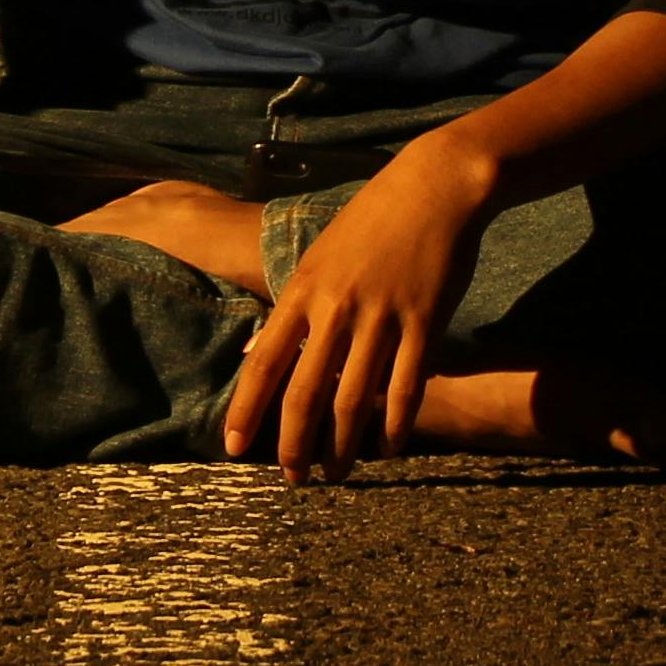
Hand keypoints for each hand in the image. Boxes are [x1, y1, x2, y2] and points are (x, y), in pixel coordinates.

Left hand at [220, 134, 492, 479]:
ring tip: (336, 473)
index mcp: (304, 290)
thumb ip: (291, 306)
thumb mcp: (318, 256)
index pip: (264, 362)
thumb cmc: (371, 221)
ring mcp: (382, 316)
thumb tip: (252, 352)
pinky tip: (387, 449)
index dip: (246, 410)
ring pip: (355, 400)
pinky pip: (406, 389)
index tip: (233, 447)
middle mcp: (337, 307)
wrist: (433, 188)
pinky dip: (395, 426)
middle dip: (293, 444)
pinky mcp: (425, 323)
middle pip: (305, 392)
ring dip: (342, 446)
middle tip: (292, 478)